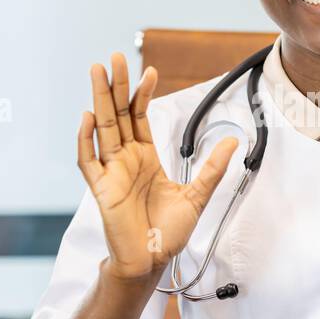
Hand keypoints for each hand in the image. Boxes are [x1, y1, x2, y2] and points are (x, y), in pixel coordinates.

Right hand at [77, 52, 239, 280]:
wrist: (151, 261)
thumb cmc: (167, 233)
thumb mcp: (197, 196)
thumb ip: (212, 168)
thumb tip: (233, 142)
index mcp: (145, 158)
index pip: (140, 117)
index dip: (143, 94)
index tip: (150, 72)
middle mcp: (125, 160)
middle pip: (118, 114)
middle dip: (116, 85)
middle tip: (115, 57)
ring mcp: (111, 172)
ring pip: (102, 128)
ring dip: (98, 99)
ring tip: (97, 71)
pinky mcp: (100, 188)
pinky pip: (88, 160)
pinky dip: (86, 139)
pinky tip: (87, 116)